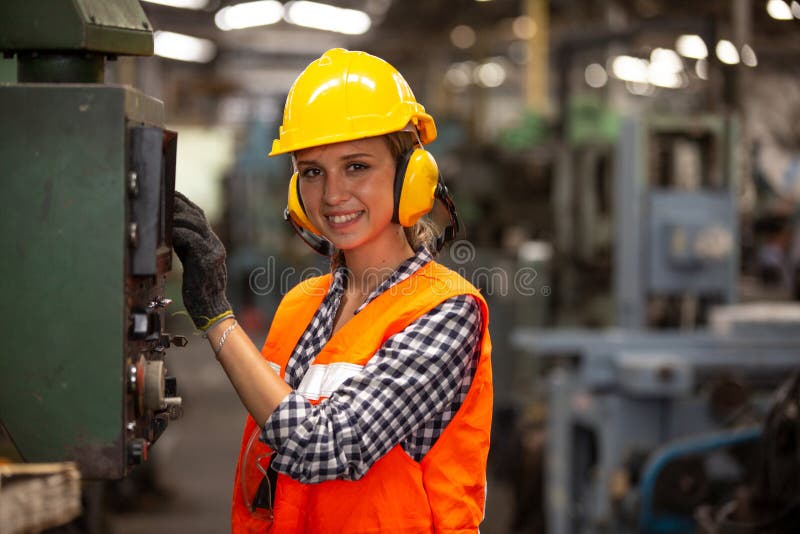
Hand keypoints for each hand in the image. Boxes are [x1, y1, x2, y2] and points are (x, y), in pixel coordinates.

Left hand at [172, 191, 232, 330]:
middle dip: (178, 203)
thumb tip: (170, 231)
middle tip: (160, 196)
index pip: (199, 215)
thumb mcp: (193, 264)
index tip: (168, 193)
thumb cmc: (199, 291)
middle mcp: (214, 244)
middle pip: (197, 214)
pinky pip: (192, 239)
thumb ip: (187, 247)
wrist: (212, 311)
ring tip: (160, 214)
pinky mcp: (208, 260)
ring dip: (176, 216)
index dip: (184, 202)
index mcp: (211, 243)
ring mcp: (213, 251)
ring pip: (195, 223)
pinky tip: (166, 233)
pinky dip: (178, 233)